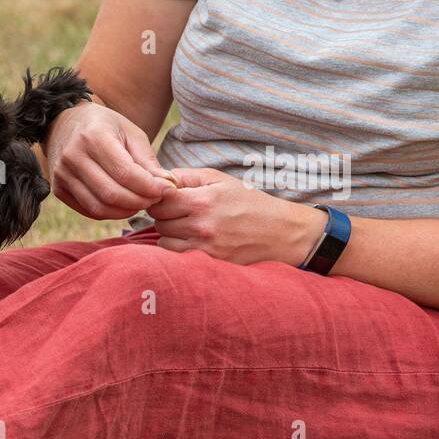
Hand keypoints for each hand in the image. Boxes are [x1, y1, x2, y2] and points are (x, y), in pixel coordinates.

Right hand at [44, 101, 173, 220]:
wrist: (64, 124)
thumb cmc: (104, 126)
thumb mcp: (130, 133)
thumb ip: (147, 160)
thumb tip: (167, 186)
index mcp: (94, 137)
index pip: (125, 173)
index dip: (149, 187)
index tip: (167, 190)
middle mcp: (73, 156)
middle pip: (111, 193)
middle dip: (139, 201)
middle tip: (155, 199)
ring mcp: (62, 175)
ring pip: (98, 207)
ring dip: (125, 211)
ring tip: (141, 203)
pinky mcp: (58, 189)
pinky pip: (88, 210)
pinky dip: (110, 213)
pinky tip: (123, 205)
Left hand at [149, 168, 327, 265]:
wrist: (280, 232)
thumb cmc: (249, 202)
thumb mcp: (221, 180)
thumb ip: (187, 176)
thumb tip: (159, 178)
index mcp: (202, 201)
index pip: (159, 200)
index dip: (161, 197)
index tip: (169, 198)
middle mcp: (200, 225)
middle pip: (158, 220)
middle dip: (164, 214)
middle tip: (179, 212)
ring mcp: (203, 246)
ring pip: (163, 239)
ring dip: (169, 232)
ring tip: (186, 225)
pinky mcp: (207, 261)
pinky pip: (175, 255)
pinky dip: (176, 247)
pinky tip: (190, 239)